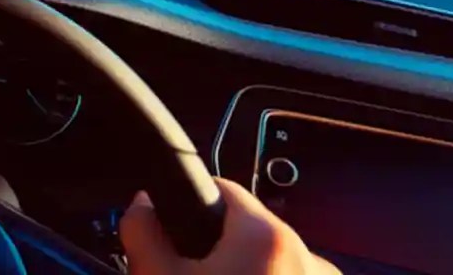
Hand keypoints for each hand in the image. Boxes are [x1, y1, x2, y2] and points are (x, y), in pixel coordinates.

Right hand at [119, 178, 340, 274]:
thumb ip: (144, 233)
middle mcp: (311, 255)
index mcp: (268, 236)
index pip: (221, 188)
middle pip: (247, 231)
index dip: (188, 205)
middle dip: (219, 251)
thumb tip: (142, 206)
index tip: (175, 232)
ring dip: (248, 274)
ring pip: (272, 263)